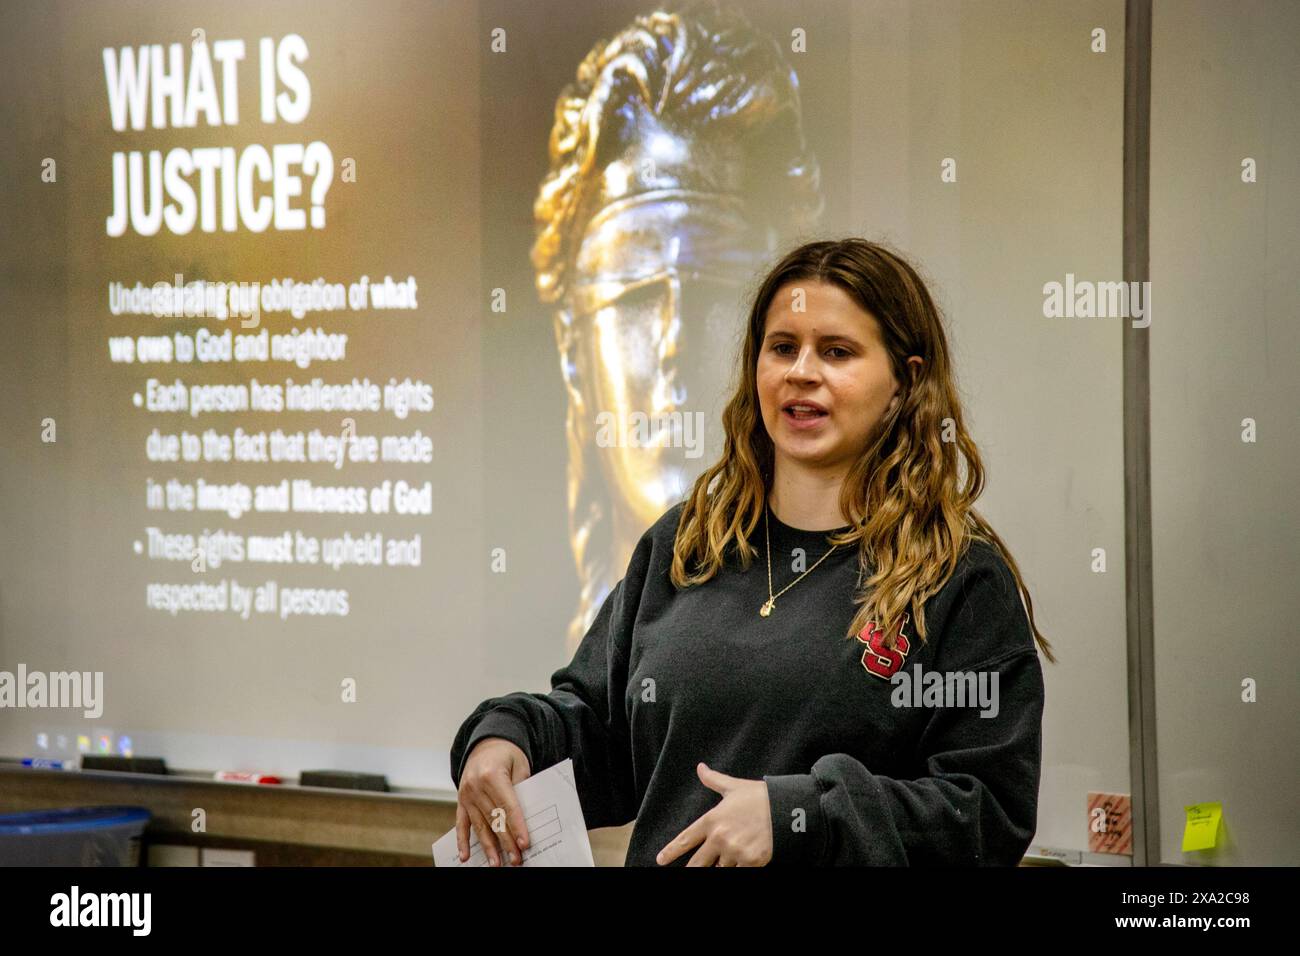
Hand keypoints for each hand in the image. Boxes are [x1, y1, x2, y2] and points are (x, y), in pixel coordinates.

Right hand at [455, 737, 531, 865]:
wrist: (486, 744)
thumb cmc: (508, 755)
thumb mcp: (520, 765)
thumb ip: (522, 788)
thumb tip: (527, 818)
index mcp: (492, 775)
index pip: (507, 806)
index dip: (517, 826)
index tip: (524, 844)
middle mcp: (476, 786)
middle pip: (494, 819)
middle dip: (506, 841)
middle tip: (516, 860)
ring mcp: (466, 795)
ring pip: (479, 825)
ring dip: (488, 847)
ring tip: (496, 863)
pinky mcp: (461, 801)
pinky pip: (461, 824)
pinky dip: (462, 841)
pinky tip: (465, 856)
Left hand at [656, 762, 773, 866]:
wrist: (786, 808)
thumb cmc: (759, 796)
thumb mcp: (733, 787)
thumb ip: (713, 780)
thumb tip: (700, 767)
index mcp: (712, 820)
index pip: (685, 839)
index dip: (671, 851)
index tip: (660, 860)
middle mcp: (720, 838)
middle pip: (697, 864)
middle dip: (692, 870)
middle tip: (686, 873)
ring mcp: (735, 852)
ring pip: (719, 870)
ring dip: (720, 867)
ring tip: (726, 859)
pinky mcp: (751, 862)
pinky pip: (737, 873)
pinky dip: (737, 869)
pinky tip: (740, 863)